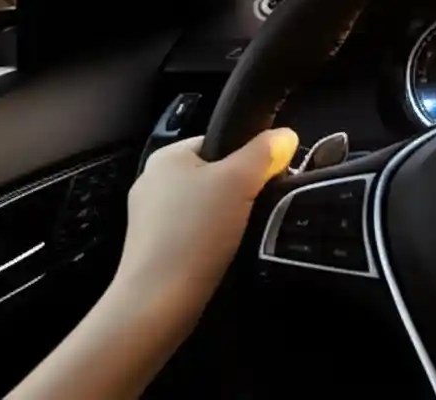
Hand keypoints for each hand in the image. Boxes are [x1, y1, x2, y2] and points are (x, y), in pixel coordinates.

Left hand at [10, 129, 297, 399]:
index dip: (249, 158)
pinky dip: (209, 240)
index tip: (267, 182)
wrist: (157, 301)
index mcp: (167, 156)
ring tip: (240, 235)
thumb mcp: (239, 181)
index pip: (220, 142)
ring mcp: (148, 217)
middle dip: (239, 191)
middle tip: (258, 209)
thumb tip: (286, 135)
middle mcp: (152, 180)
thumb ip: (265, 152)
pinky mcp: (152, 247)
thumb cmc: (195, 232)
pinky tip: (220, 253)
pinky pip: (192, 233)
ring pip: (204, 206)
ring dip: (225, 218)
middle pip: (214, 175)